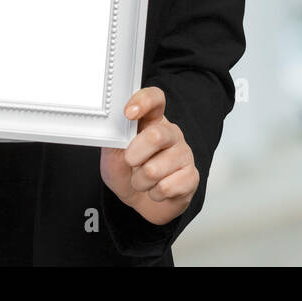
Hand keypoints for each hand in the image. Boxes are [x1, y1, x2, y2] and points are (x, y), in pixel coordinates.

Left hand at [99, 86, 198, 225]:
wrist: (139, 202)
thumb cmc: (127, 173)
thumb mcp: (112, 155)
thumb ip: (113, 140)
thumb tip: (110, 130)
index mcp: (152, 121)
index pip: (155, 99)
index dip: (143, 101)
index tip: (128, 113)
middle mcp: (171, 134)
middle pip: (156, 135)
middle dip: (134, 155)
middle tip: (130, 162)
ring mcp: (184, 154)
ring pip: (155, 169)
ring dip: (140, 181)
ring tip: (142, 180)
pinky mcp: (191, 177)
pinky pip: (166, 188)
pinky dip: (153, 194)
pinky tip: (156, 190)